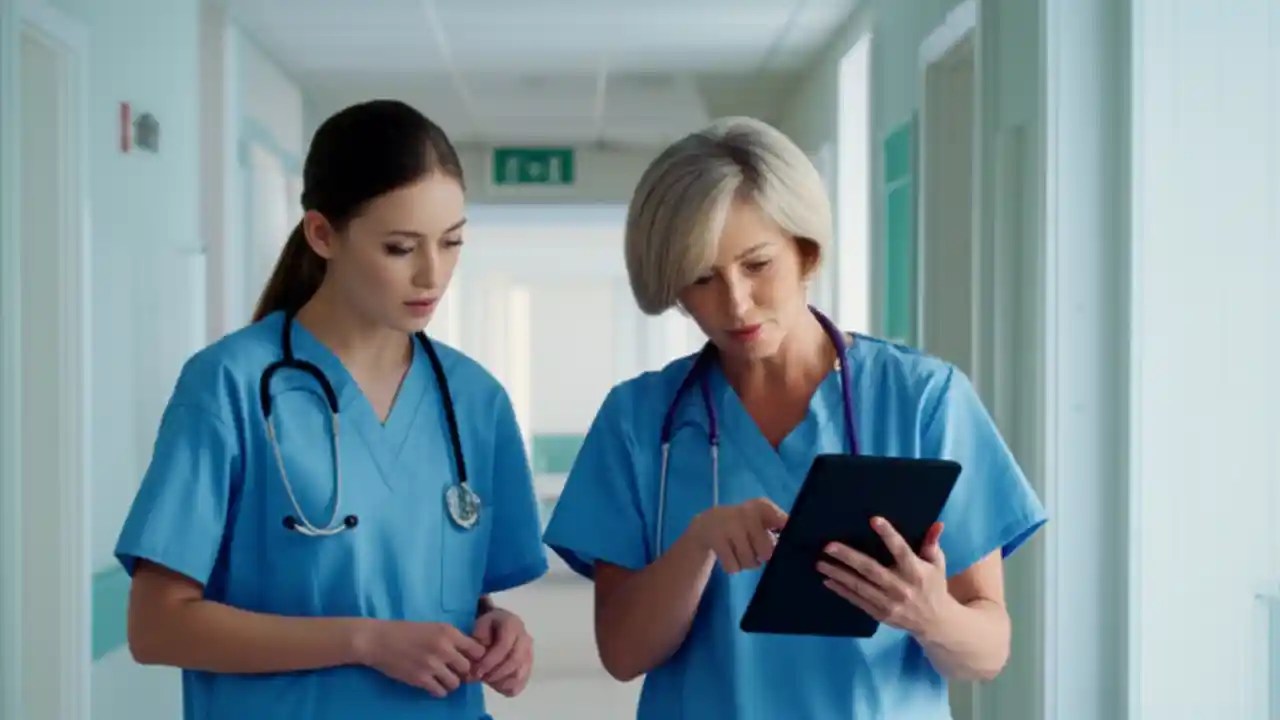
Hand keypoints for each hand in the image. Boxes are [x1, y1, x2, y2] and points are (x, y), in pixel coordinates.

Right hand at [356, 619, 485, 697]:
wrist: (378, 640)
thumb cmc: (405, 631)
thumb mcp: (433, 627)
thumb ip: (451, 638)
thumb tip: (469, 653)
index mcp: (448, 632)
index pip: (477, 649)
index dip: (476, 656)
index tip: (470, 659)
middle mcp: (444, 648)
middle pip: (468, 668)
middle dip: (463, 671)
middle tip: (455, 671)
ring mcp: (432, 665)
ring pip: (455, 683)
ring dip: (451, 682)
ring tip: (442, 678)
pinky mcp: (420, 679)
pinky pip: (440, 691)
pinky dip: (439, 690)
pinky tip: (432, 683)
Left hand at [470, 608, 532, 696]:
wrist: (499, 627)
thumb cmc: (487, 627)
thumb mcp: (478, 626)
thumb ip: (477, 639)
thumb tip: (480, 657)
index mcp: (512, 624)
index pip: (504, 645)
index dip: (490, 661)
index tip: (476, 671)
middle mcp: (525, 638)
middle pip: (515, 660)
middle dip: (496, 673)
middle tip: (481, 678)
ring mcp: (530, 654)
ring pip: (520, 674)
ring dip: (501, 682)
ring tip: (487, 680)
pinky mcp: (529, 667)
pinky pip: (521, 683)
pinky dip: (507, 688)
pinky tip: (495, 685)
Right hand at [690, 498, 787, 572]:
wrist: (708, 523)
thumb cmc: (744, 525)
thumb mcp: (762, 520)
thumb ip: (780, 529)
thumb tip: (795, 547)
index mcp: (763, 507)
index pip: (783, 522)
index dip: (785, 538)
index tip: (780, 544)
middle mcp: (748, 513)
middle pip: (767, 552)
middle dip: (762, 556)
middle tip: (755, 549)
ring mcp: (730, 525)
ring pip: (749, 562)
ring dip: (747, 563)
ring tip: (741, 551)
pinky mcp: (716, 539)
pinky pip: (733, 567)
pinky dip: (733, 567)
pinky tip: (729, 554)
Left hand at [817, 517, 950, 636]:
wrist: (935, 623)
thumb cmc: (934, 586)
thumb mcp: (937, 564)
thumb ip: (932, 544)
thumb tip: (936, 523)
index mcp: (916, 572)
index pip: (902, 551)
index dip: (888, 535)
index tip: (874, 520)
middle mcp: (901, 588)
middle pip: (871, 570)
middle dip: (848, 557)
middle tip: (828, 546)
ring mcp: (889, 603)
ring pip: (860, 586)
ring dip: (838, 574)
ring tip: (820, 563)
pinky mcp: (880, 614)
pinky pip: (857, 601)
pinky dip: (842, 591)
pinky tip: (828, 580)